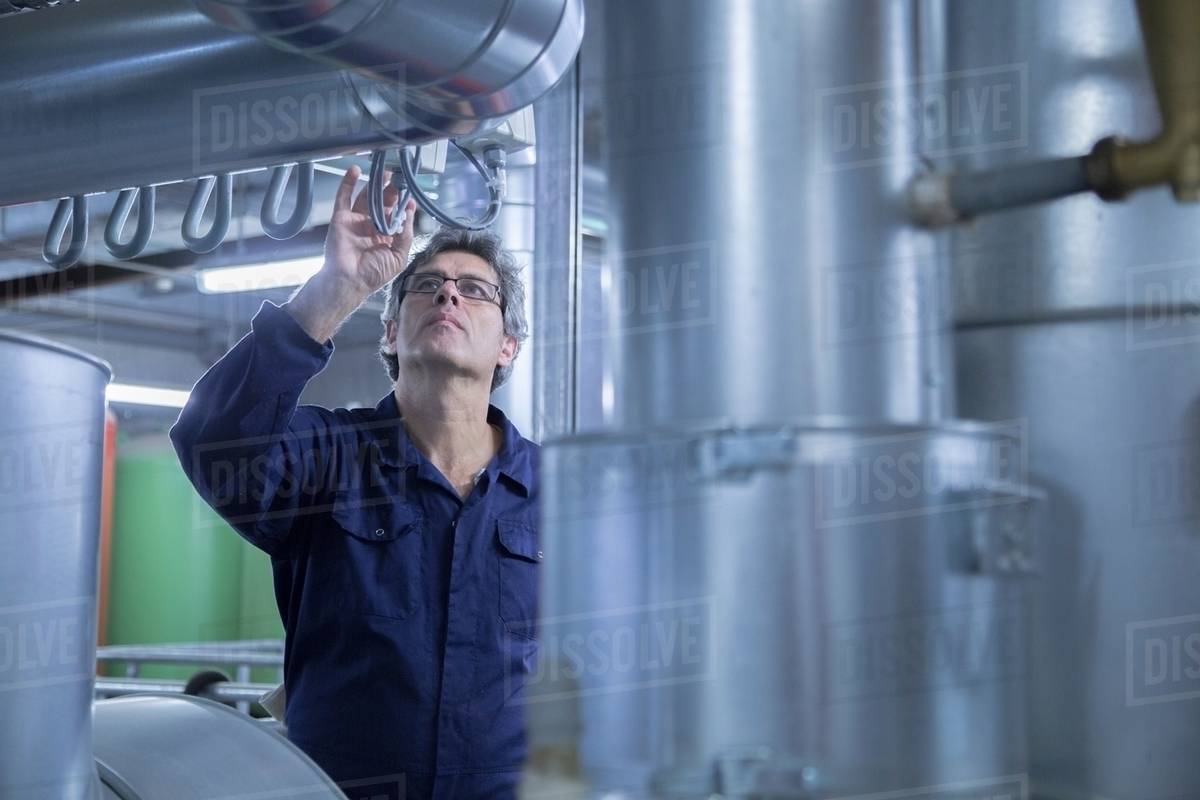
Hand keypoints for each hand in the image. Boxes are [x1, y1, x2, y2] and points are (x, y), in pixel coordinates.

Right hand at [322, 164, 416, 297]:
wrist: (349, 280)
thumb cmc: (374, 273)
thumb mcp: (398, 256)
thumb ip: (406, 234)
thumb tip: (410, 212)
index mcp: (386, 236)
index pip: (396, 215)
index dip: (403, 204)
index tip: (410, 193)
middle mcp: (371, 226)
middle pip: (382, 202)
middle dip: (392, 190)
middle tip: (399, 178)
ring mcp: (356, 221)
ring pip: (366, 196)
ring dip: (375, 183)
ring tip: (385, 172)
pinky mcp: (341, 218)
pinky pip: (344, 197)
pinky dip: (348, 182)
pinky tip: (355, 170)